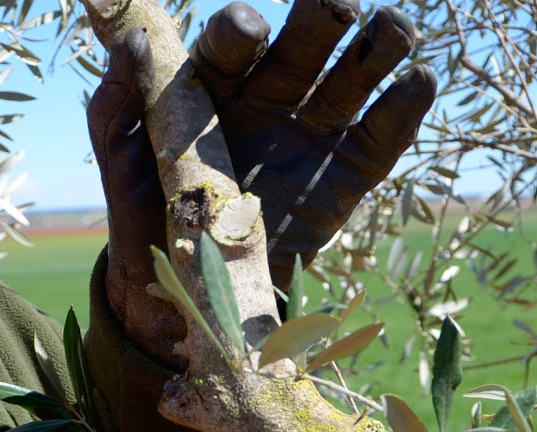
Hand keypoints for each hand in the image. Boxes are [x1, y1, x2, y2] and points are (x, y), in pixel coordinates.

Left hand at [88, 0, 435, 361]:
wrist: (196, 297)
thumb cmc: (152, 223)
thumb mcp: (125, 170)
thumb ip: (117, 110)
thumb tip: (132, 43)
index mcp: (215, 86)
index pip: (230, 46)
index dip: (238, 33)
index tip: (245, 30)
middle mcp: (269, 97)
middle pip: (301, 45)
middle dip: (319, 19)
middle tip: (334, 3)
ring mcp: (313, 134)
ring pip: (351, 78)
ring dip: (376, 47)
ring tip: (395, 27)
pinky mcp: (349, 176)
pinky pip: (381, 138)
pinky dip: (404, 109)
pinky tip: (419, 81)